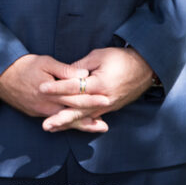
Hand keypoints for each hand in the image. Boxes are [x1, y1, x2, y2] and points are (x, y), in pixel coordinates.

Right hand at [0, 54, 107, 130]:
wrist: (0, 76)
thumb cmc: (24, 65)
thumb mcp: (45, 62)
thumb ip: (65, 70)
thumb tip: (83, 73)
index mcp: (51, 91)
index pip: (75, 97)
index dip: (92, 99)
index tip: (106, 99)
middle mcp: (46, 106)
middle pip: (72, 113)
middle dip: (90, 117)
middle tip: (106, 125)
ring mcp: (40, 112)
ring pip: (64, 120)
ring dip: (81, 125)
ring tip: (97, 128)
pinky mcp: (35, 113)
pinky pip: (54, 119)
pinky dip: (66, 122)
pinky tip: (76, 124)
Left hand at [39, 47, 154, 131]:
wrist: (144, 68)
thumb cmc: (121, 58)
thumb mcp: (99, 55)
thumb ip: (81, 65)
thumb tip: (66, 73)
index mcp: (99, 84)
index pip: (74, 87)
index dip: (57, 87)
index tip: (42, 88)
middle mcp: (102, 99)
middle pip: (77, 109)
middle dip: (60, 117)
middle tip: (44, 124)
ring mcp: (107, 106)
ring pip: (83, 117)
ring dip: (67, 124)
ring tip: (51, 128)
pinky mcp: (109, 108)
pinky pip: (92, 118)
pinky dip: (80, 123)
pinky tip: (69, 128)